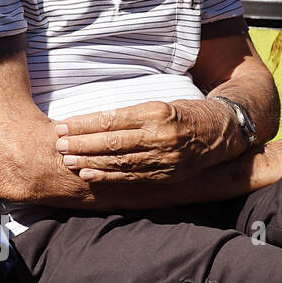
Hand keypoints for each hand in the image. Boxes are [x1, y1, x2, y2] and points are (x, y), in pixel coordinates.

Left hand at [54, 100, 238, 182]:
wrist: (222, 132)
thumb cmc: (182, 114)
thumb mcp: (158, 105)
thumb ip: (128, 115)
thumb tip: (89, 122)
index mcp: (156, 113)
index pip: (111, 120)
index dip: (84, 125)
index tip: (62, 127)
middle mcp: (161, 136)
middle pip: (112, 142)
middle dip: (82, 144)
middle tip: (58, 145)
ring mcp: (166, 158)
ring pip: (120, 162)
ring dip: (90, 162)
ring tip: (68, 161)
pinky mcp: (168, 175)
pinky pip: (133, 177)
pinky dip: (108, 177)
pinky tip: (89, 175)